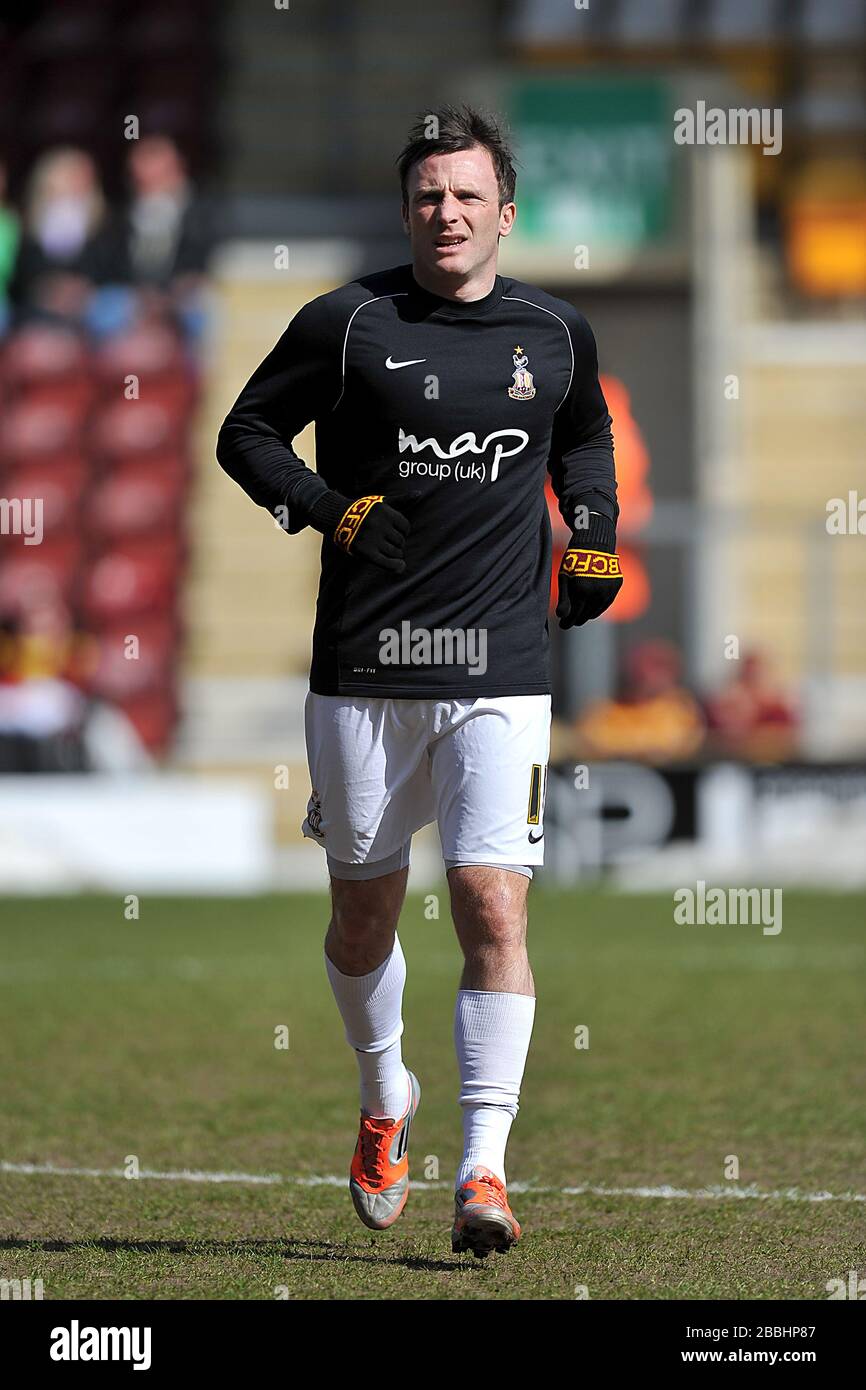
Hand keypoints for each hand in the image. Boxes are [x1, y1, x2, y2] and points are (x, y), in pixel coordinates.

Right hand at [333, 494, 412, 572]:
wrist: (338, 518)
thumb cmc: (364, 510)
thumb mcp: (381, 502)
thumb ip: (401, 500)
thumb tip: (419, 493)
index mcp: (383, 511)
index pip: (406, 527)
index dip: (403, 531)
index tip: (394, 532)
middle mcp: (377, 525)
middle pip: (401, 541)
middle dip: (397, 543)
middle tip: (386, 541)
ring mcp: (371, 539)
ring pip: (395, 552)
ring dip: (394, 553)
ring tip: (385, 549)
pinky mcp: (364, 551)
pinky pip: (386, 562)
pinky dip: (395, 566)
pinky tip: (400, 566)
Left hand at [556, 512, 622, 628]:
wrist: (595, 543)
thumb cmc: (574, 560)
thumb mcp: (565, 577)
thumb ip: (564, 598)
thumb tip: (561, 616)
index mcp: (582, 590)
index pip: (574, 614)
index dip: (567, 622)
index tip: (562, 625)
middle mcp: (597, 592)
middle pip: (585, 615)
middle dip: (575, 620)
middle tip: (568, 622)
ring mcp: (608, 590)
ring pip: (596, 612)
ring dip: (586, 615)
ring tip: (578, 615)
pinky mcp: (616, 587)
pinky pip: (605, 604)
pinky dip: (597, 608)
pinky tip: (590, 608)